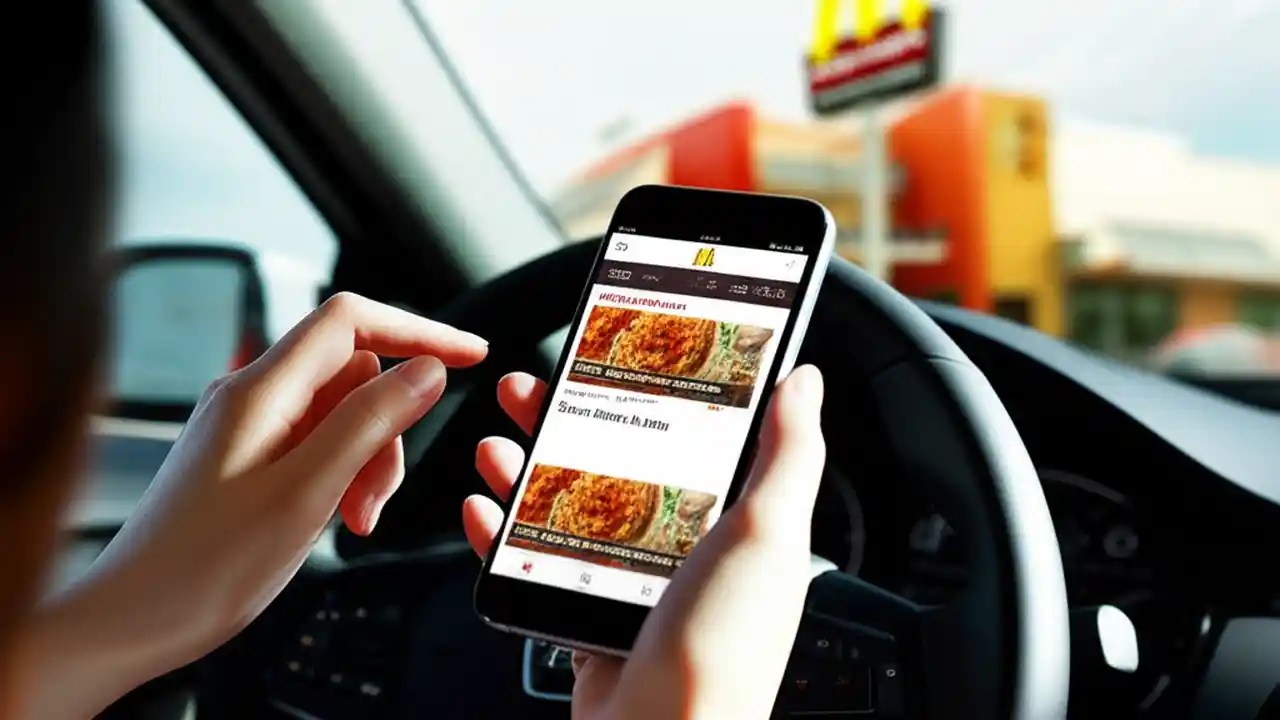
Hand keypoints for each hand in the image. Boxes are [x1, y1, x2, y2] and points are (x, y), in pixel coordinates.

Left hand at [22, 293, 486, 718]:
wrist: (134, 619)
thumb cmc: (203, 566)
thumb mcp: (307, 492)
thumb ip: (369, 422)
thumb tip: (426, 370)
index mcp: (261, 390)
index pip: (351, 320)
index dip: (417, 329)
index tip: (468, 354)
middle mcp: (252, 395)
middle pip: (355, 374)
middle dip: (387, 428)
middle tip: (378, 494)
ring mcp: (248, 426)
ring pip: (342, 413)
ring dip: (366, 461)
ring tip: (351, 517)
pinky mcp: (248, 456)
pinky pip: (317, 444)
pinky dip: (340, 475)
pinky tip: (330, 517)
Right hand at [463, 366, 824, 718]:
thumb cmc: (721, 648)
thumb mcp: (767, 534)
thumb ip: (788, 453)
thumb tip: (802, 380)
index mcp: (736, 524)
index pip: (692, 434)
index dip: (652, 389)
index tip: (618, 351)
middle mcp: (683, 550)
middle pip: (617, 461)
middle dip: (569, 419)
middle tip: (533, 387)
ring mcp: (631, 582)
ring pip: (570, 506)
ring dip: (527, 468)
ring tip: (499, 440)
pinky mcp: (586, 615)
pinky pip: (537, 562)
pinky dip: (503, 534)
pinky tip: (484, 507)